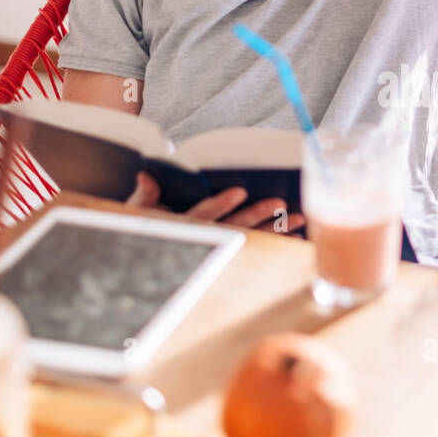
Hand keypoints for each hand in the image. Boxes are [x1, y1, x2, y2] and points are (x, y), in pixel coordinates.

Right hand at [127, 172, 307, 235]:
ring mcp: (219, 247)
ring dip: (275, 230)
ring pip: (251, 240)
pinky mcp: (232, 252)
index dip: (220, 204)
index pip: (202, 215)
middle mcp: (204, 239)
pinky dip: (278, 244)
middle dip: (258, 216)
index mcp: (183, 225)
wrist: (147, 260)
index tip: (239, 192)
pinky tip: (297, 238)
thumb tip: (145, 176)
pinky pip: (259, 250)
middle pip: (233, 228)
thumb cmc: (145, 226)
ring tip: (298, 221)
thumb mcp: (139, 211)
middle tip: (281, 203)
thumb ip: (144, 195)